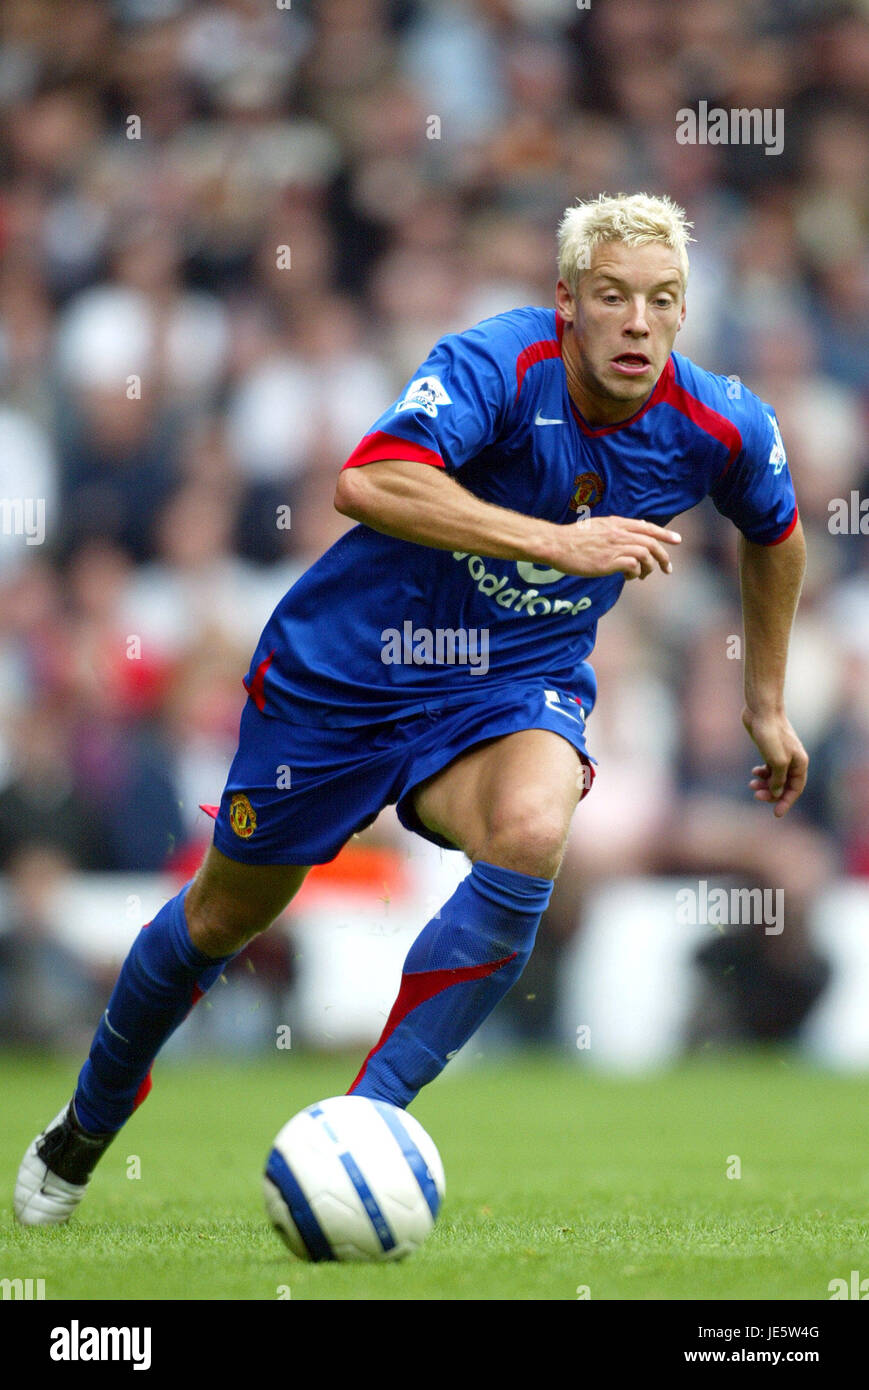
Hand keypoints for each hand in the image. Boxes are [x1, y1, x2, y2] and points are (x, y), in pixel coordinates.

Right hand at [555, 515, 681, 579]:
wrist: (557, 545)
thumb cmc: (573, 539)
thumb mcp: (597, 527)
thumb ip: (614, 529)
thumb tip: (629, 535)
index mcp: (617, 523)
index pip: (647, 527)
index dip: (664, 534)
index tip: (677, 540)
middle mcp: (619, 533)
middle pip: (651, 543)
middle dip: (664, 557)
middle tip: (668, 568)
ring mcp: (615, 547)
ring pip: (646, 555)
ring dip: (649, 568)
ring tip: (643, 576)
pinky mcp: (610, 561)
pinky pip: (633, 566)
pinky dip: (635, 573)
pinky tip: (628, 577)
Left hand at [742, 706, 808, 817]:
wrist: (762, 710)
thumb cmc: (771, 733)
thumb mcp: (776, 760)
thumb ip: (778, 778)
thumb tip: (776, 792)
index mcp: (800, 763)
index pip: (796, 789)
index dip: (786, 802)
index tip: (776, 814)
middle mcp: (793, 760)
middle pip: (785, 785)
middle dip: (772, 793)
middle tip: (756, 794)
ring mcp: (782, 755)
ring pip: (775, 777)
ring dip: (765, 784)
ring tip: (751, 784)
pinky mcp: (770, 750)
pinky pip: (769, 769)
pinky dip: (762, 774)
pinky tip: (754, 773)